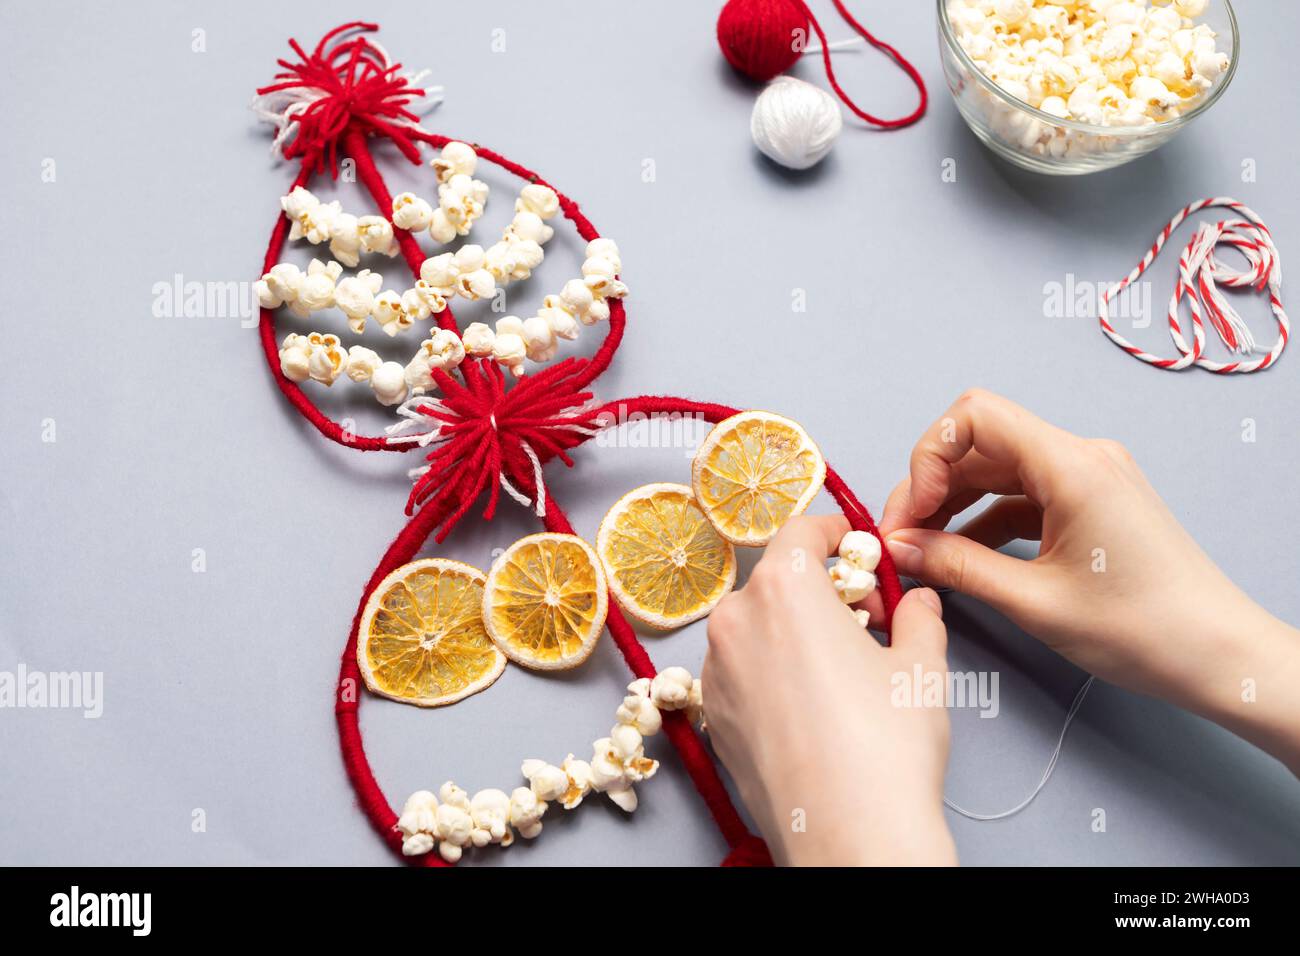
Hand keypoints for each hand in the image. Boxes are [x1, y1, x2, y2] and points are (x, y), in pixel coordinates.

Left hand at [702, 514, 957, 865]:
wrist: (848, 834)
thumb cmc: (886, 746)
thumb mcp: (921, 665)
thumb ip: (918, 616)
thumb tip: (918, 599)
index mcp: (784, 589)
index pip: (801, 529)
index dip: (835, 532)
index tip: (856, 547)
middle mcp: (736, 621)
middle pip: (777, 580)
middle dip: (821, 589)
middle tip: (867, 619)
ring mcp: (715, 671)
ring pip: (754, 626)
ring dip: (792, 630)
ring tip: (840, 667)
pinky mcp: (711, 716)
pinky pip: (740, 670)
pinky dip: (770, 670)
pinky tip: (810, 705)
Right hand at [878, 389, 1299, 773]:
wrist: (1219, 654)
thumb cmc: (1146, 630)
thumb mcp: (1034, 602)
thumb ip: (957, 567)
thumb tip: (901, 549)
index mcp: (1072, 466)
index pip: (975, 416)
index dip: (928, 456)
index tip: (911, 513)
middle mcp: (1080, 457)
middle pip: (979, 442)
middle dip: (930, 485)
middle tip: (901, 539)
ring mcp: (1087, 477)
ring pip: (995, 468)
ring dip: (952, 502)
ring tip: (922, 549)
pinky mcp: (1089, 501)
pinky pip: (1019, 493)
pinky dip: (982, 517)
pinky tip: (960, 554)